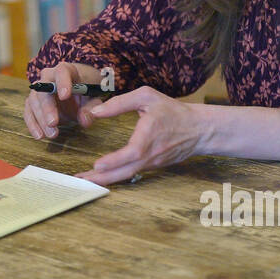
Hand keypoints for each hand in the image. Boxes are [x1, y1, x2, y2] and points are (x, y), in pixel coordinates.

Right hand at [24, 62, 103, 139]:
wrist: (77, 91)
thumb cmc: (85, 90)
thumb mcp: (93, 98)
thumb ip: (91, 108)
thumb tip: (85, 120)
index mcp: (66, 71)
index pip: (61, 72)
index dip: (62, 82)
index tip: (65, 96)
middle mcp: (48, 77)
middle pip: (43, 90)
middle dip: (47, 108)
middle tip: (53, 122)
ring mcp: (39, 90)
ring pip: (34, 102)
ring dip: (41, 119)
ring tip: (52, 134)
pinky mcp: (34, 103)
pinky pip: (29, 112)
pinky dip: (33, 125)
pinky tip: (40, 136)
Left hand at [74, 86, 206, 185]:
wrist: (199, 129)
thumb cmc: (172, 110)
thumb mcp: (147, 97)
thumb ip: (121, 102)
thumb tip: (97, 111)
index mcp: (149, 137)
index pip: (131, 153)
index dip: (114, 161)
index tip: (97, 166)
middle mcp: (150, 155)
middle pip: (125, 172)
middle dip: (102, 179)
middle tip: (80, 181)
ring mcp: (152, 163)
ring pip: (127, 175)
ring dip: (106, 180)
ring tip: (85, 181)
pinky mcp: (153, 166)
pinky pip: (132, 173)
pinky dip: (117, 176)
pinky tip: (103, 176)